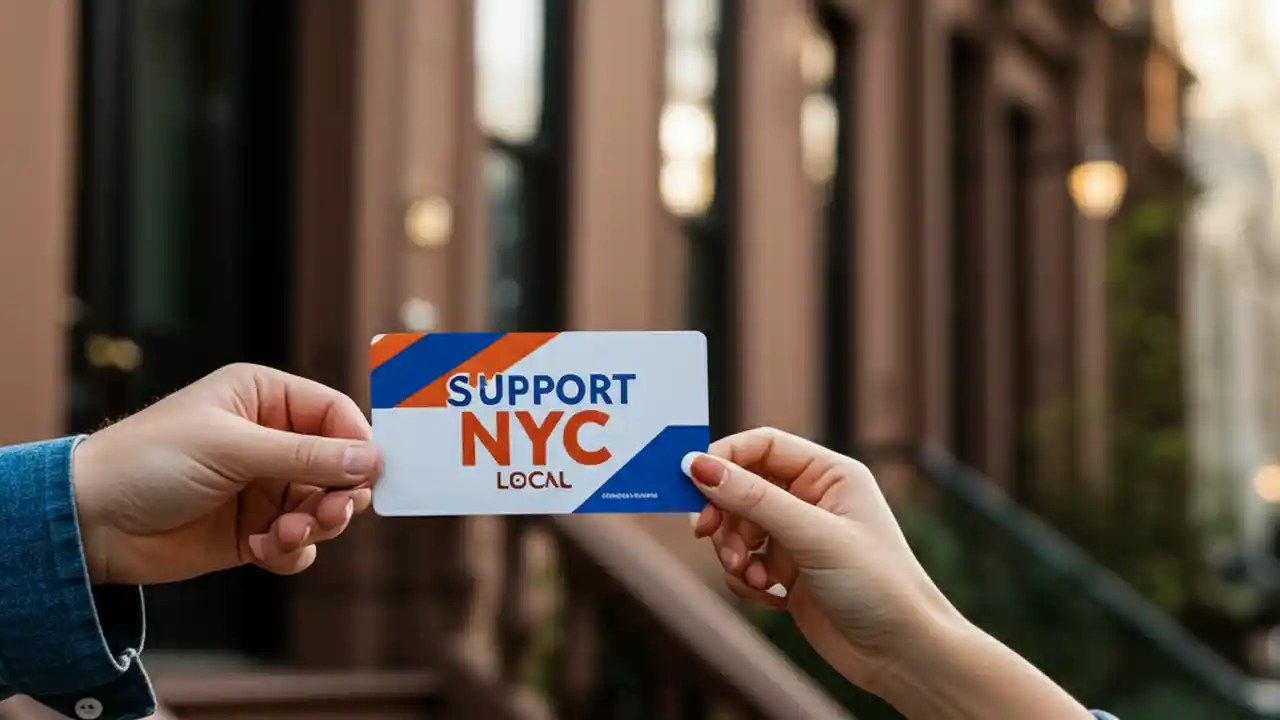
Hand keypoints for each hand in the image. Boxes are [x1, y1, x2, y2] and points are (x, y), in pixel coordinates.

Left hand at [72, 363, 380, 584]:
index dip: (358, 443)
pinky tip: (264, 549)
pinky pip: (300, 542)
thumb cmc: (149, 461)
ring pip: (324, 507)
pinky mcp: (255, 530)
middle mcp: (271, 440)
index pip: (335, 414)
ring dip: (315, 525)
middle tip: (329, 513)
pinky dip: (292, 550)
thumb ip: (306, 456)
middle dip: (339, 493)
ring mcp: (264, 487)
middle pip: (339, 465)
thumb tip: (371, 460)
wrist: (90, 522)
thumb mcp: (233, 448)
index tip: (371, 475)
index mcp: (265, 398)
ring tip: (286, 534)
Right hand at [684, 428, 1089, 718]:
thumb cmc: (878, 586)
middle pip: (742, 486)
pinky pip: (743, 562)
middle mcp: (812, 500)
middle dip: (723, 513)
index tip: (693, 481)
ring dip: (731, 551)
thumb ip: (753, 499)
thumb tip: (699, 466)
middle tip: (706, 534)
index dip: (725, 458)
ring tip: (748, 576)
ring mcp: (798, 537)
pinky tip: (765, 595)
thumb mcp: (812, 535)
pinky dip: (743, 577)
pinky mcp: (788, 574)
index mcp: (830, 474)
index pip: (763, 446)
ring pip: (737, 527)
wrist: (903, 655)